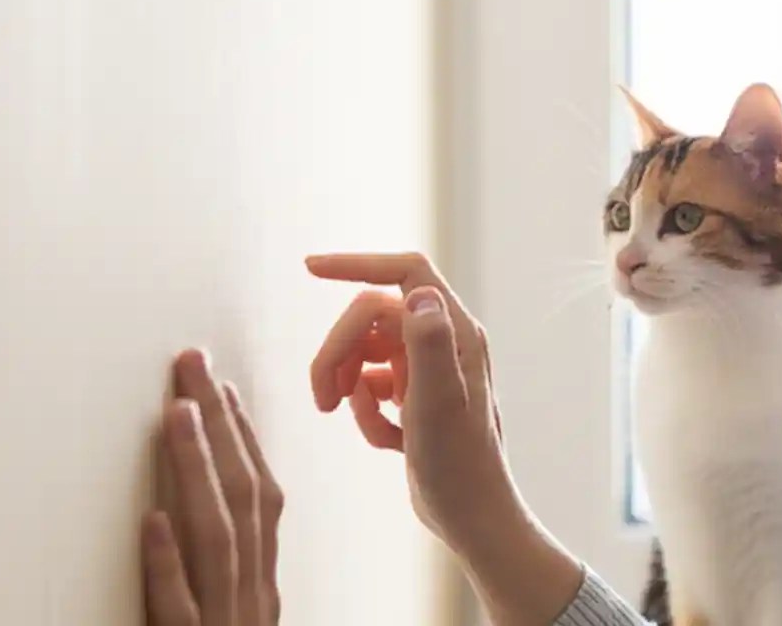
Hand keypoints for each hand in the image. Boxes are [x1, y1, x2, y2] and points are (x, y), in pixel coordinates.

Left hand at [142, 350, 283, 625]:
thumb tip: (207, 510)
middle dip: (222, 426)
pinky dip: (168, 561)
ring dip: (198, 470)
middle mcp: (251, 595)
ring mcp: (226, 622)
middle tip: (193, 365)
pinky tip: (151, 520)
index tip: (222, 388)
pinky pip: (179, 605)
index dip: (244, 438)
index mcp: (262, 583)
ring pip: (218, 537)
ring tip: (177, 413)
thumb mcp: (238, 615)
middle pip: (244, 498)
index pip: (262, 495)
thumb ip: (231, 571)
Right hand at [305, 252, 514, 552]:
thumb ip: (431, 346)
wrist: (471, 517)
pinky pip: (370, 387)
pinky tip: (388, 442)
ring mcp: (430, 369)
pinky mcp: (417, 396)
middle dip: (337, 352)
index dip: (357, 263)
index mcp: (457, 332)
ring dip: (347, 385)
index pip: (405, 271)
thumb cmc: (460, 466)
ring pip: (364, 352)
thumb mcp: (440, 405)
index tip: (310, 268)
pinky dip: (366, 413)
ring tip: (347, 419)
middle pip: (370, 317)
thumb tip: (419, 294)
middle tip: (322, 399)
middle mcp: (446, 342)